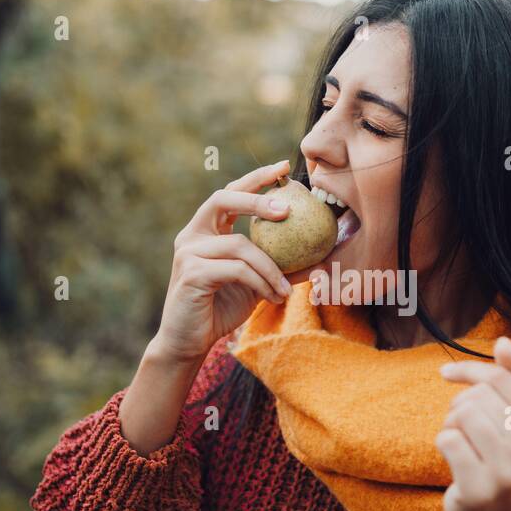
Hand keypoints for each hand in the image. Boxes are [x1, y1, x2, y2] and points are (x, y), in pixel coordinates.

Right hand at [150, 160, 295, 364]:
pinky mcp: (190, 274)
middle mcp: (192, 235)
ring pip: (239, 245)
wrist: (189, 342)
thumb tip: (322, 262)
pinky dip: (261, 281)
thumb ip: (283, 269)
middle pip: (223, 199)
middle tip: (287, 209)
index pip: (230, 192)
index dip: (256, 178)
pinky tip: (274, 297)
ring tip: (286, 289)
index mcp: (206, 230)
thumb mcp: (258, 285)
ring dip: (271, 267)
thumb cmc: (221, 310)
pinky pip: (236, 269)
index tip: (284, 168)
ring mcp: (188, 252)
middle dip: (256, 198)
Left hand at [435, 336, 510, 510]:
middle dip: (461, 406)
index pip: (501, 377)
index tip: (450, 374)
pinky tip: (454, 457)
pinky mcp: (479, 489)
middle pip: (479, 397)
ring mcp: (508, 474)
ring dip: (451, 423)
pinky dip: (443, 441)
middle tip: (466, 429)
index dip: (469, 370)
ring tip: (461, 441)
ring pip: (463, 415)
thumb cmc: (503, 456)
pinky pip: (448, 439)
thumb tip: (504, 342)